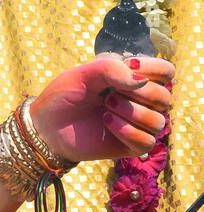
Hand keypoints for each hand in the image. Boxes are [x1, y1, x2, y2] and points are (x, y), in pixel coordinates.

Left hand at [31, 54, 172, 162]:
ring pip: (158, 121)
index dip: (154, 68)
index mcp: (133, 81)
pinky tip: (106, 122)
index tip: (130, 65)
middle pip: (165, 97)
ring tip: (105, 107)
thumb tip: (142, 80)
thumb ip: (111, 69)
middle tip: (109, 94)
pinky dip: (127, 131)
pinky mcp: (131, 146)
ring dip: (132, 113)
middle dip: (140, 93)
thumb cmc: (64, 96)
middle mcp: (141, 103)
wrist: (45, 125)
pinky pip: (147, 141)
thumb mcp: (82, 74)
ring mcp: (137, 125)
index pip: (166, 72)